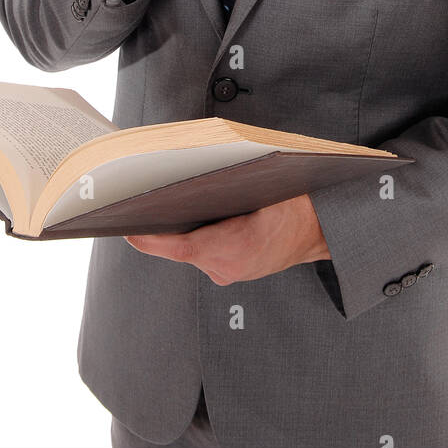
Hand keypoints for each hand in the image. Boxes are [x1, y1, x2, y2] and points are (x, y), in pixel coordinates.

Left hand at [124, 193, 330, 284]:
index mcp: (232, 249)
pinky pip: (201, 251)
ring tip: (165, 204)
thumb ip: (224, 186)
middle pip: (177, 245)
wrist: (321, 228)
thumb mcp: (261, 186)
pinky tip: (195, 215)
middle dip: (160, 225)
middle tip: (138, 204)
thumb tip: (186, 175)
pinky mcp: (229, 270)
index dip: (147, 238)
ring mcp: (227, 272)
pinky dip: (194, 235)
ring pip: (188, 248)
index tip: (126, 227)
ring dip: (179, 229)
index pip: (176, 246)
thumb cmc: (294, 205)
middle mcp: (226, 267)